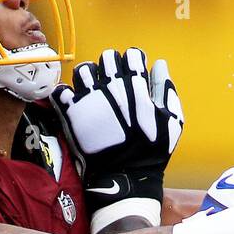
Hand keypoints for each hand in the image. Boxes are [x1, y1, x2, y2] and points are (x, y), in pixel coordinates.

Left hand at [52, 48, 183, 214]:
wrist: (124, 178)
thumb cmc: (151, 152)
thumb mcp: (172, 121)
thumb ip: (165, 89)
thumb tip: (159, 64)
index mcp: (137, 86)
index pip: (131, 55)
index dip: (133, 61)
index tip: (132, 72)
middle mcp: (112, 87)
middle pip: (107, 57)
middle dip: (111, 66)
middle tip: (113, 83)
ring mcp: (89, 98)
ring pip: (83, 69)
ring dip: (89, 77)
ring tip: (92, 92)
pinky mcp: (71, 112)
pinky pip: (61, 90)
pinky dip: (66, 94)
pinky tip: (74, 104)